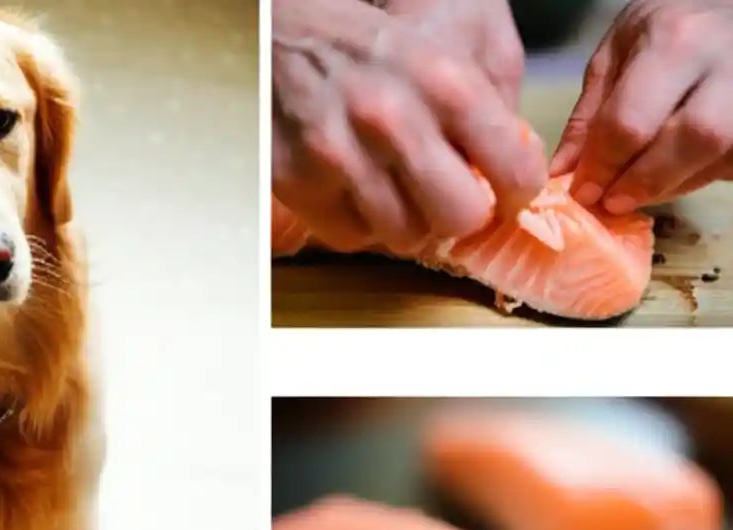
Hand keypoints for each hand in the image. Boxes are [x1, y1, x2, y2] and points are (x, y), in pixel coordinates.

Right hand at [271, 0, 545, 249]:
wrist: (273, 33)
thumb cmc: (364, 41)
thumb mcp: (440, 50)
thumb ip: (484, 107)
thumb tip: (506, 173)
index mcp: (445, 80)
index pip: (514, 170)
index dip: (515, 192)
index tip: (505, 194)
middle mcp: (393, 120)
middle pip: (459, 217)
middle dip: (459, 213)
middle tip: (447, 197)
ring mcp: (339, 156)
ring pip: (404, 236)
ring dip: (406, 220)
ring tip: (394, 187)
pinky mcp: (297, 181)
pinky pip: (351, 237)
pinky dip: (358, 222)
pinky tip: (354, 189)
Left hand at [551, 0, 732, 213]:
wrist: (727, 8)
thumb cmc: (668, 26)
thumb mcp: (618, 51)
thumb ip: (591, 112)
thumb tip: (564, 171)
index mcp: (675, 42)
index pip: (632, 120)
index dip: (602, 167)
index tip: (583, 191)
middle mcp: (725, 62)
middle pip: (693, 138)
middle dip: (646, 180)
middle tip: (613, 201)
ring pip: (722, 154)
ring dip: (675, 183)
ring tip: (640, 189)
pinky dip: (700, 175)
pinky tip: (675, 172)